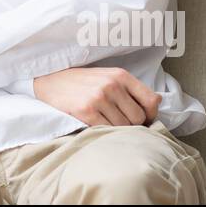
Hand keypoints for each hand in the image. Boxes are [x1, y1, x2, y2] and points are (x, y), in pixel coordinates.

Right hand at [32, 67, 159, 127]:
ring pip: (124, 127)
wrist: (48, 81)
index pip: (151, 101)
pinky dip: (103, 131)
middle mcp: (112, 85)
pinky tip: (94, 123)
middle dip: (131, 124)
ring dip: (116, 129)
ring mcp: (99, 98)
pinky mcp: (86, 111)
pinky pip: (107, 130)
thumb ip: (130, 88)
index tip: (142, 119)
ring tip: (103, 120)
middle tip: (117, 120)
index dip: (150, 114)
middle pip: (139, 118)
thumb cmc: (81, 82)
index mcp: (120, 75)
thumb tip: (157, 102)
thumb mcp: (107, 76)